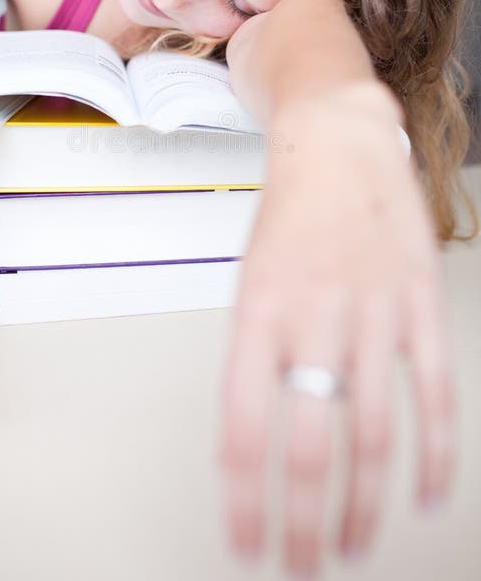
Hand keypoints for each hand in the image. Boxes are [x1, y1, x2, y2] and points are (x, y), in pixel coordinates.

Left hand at [218, 84, 452, 576]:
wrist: (337, 137)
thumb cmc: (290, 208)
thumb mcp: (249, 277)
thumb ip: (256, 352)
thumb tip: (258, 433)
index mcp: (257, 312)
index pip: (243, 427)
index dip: (244, 498)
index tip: (245, 541)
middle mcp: (313, 317)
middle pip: (311, 447)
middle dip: (304, 520)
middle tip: (301, 565)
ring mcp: (372, 313)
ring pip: (373, 434)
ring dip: (363, 503)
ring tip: (352, 546)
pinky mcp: (419, 306)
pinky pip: (431, 394)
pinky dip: (432, 454)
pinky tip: (422, 494)